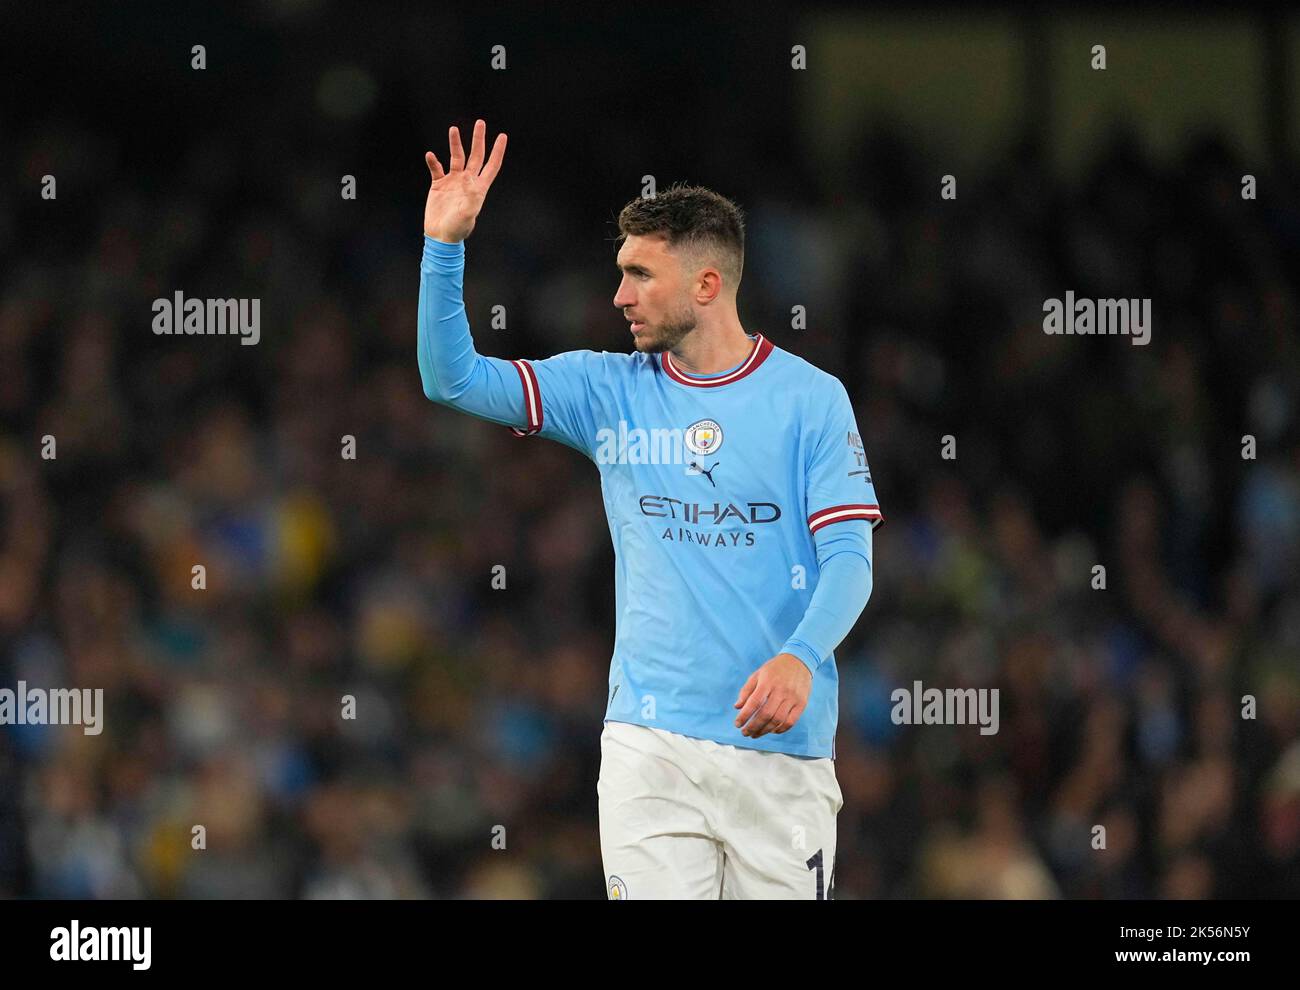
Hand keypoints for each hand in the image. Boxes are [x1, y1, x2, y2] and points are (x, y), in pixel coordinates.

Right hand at [424, 119, 506, 242]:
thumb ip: (471, 199)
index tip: (503, 136)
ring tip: (454, 129)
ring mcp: (453, 181)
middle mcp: (467, 181)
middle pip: (475, 156)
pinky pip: (436, 168)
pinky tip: (430, 155)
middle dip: (478, 140)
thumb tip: (471, 182)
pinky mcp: (438, 185)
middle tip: (480, 122)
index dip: (498, 151)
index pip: (491, 165)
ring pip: (456, 157)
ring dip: (455, 144)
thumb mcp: (467, 215)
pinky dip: (433, 161)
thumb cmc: (457, 229)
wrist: (440, 236)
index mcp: (478, 188)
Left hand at [733, 653, 811, 738]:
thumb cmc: (775, 668)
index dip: (744, 716)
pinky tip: (772, 731)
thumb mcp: (758, 674)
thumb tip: (737, 707)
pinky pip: (791, 721)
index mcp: (767, 682)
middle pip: (766, 714)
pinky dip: (781, 729)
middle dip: (753, 727)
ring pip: (778, 720)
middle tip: (745, 733)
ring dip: (765, 731)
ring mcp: (792, 698)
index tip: (737, 724)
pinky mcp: (802, 703)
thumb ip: (747, 690)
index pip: (754, 703)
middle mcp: (781, 690)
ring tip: (755, 734)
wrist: (799, 660)